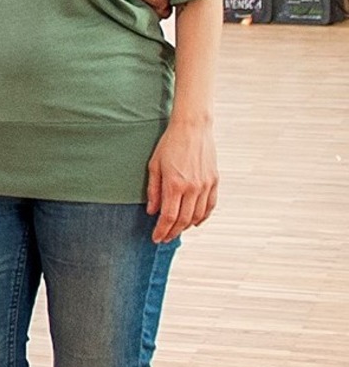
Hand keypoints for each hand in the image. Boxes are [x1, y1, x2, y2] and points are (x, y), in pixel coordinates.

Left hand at [146, 114, 216, 242]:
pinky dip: (203, 217)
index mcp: (174, 184)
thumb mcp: (154, 166)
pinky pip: (210, 205)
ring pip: (198, 215)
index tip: (156, 238)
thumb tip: (152, 212)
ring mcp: (206, 185)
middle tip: (164, 238)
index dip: (162, 230)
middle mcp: (192, 187)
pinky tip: (195, 222)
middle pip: (183, 220)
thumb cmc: (169, 145)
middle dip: (172, 232)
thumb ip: (153, 191)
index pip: (168, 217)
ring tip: (176, 231)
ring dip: (187, 226)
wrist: (193, 128)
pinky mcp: (215, 181)